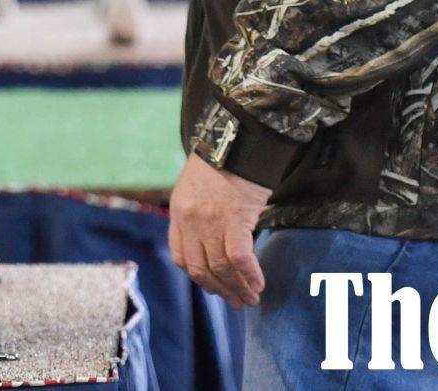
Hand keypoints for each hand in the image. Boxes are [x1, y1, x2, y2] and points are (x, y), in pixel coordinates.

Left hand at [168, 153, 270, 307]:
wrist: (238, 135)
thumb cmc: (223, 157)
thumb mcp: (196, 184)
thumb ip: (197, 211)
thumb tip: (211, 238)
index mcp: (178, 211)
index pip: (181, 256)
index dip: (198, 276)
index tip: (213, 286)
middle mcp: (190, 220)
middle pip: (200, 268)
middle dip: (220, 289)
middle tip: (236, 302)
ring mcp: (210, 221)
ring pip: (221, 267)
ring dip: (237, 288)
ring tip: (251, 299)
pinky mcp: (234, 219)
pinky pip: (240, 258)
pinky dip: (250, 275)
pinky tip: (259, 284)